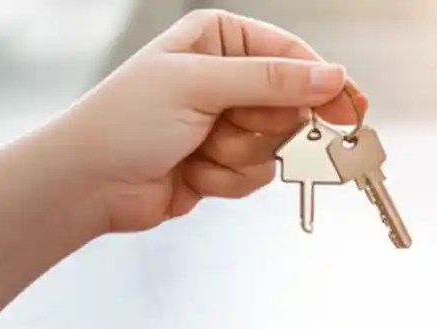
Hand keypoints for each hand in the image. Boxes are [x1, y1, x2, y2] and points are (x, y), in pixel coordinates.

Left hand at [60, 9, 367, 232]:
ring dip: (238, 156)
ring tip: (196, 149)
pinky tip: (192, 171)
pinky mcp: (227, 160)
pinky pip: (260, 174)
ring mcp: (228, 120)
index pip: (293, 55)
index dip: (322, 84)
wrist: (88, 182)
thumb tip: (332, 76)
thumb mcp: (201, 86)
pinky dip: (228, 178)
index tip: (349, 110)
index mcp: (219, 38)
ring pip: (278, 145)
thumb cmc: (124, 122)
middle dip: (262, 127)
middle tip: (227, 128)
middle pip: (293, 105)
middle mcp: (227, 76)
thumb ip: (272, 81)